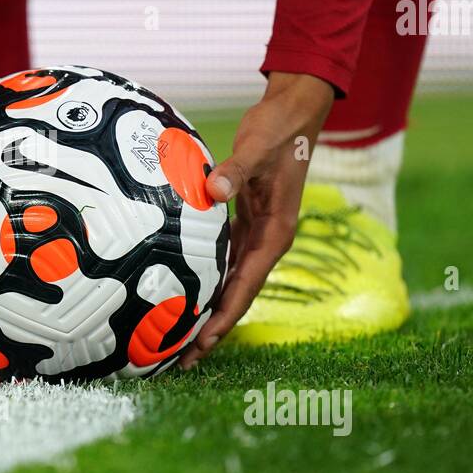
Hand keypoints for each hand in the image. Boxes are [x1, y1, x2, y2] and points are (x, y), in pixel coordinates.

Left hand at [180, 71, 334, 368]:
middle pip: (238, 295)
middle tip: (181, 360)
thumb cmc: (277, 130)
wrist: (294, 112)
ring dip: (209, 310)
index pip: (247, 285)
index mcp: (276, 232)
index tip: (203, 344)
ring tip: (179, 340)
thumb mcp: (256, 147)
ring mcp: (258, 233)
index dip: (225, 317)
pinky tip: (186, 295)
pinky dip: (208, 281)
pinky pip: (225, 261)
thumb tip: (212, 188)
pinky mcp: (245, 222)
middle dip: (213, 330)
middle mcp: (268, 240)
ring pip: (231, 282)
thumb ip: (235, 169)